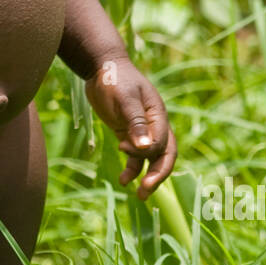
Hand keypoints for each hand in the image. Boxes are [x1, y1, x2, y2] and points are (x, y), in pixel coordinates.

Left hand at [84, 56, 176, 201]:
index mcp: (159, 116)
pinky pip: (135, 156)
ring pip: (150, 159)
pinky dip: (132, 168)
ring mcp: (141, 131)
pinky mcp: (127, 134)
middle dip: (157, 175)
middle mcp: (154, 125)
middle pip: (164, 156)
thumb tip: (145, 148)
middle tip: (145, 192)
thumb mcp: (125, 98)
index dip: (146, 151)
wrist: (101, 67)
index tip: (123, 146)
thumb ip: (135, 122)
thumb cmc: (115, 79)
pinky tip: (123, 180)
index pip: (161, 142)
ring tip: (138, 196)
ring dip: (146, 176)